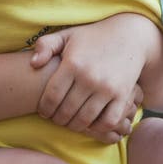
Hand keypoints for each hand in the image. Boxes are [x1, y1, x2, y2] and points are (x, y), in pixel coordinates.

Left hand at [30, 15, 151, 138]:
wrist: (129, 36)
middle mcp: (89, 77)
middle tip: (56, 119)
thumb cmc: (92, 37)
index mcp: (72, 64)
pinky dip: (98, 128)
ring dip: (75, 126)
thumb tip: (33, 64)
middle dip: (57, 119)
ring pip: (85, 119)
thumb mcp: (66, 36)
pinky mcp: (123, 95)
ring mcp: (107, 88)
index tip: (44, 112)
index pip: (51, 96)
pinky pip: (108, 121)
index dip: (45, 109)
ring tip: (71, 122)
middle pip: (66, 111)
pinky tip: (92, 123)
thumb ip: (45, 46)